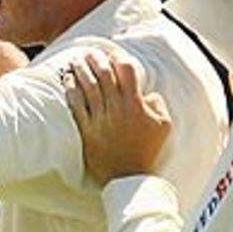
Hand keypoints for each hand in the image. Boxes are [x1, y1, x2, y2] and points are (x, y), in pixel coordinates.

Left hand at [64, 49, 171, 184]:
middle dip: (96, 60)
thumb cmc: (148, 152)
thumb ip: (158, 104)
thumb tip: (146, 92)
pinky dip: (72, 90)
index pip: (126, 71)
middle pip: (104, 75)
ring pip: (88, 88)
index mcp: (136, 106)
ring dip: (82, 70)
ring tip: (77, 60)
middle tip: (90, 53)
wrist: (129, 179)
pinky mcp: (87, 132)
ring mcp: (100, 121)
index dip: (119, 59)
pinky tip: (68, 80)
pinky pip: (77, 106)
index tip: (114, 55)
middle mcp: (116, 110)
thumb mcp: (164, 127)